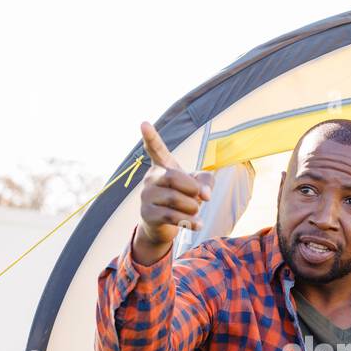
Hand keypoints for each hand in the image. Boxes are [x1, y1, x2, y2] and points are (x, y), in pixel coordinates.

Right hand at [133, 121, 215, 263]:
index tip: (143, 124)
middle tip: (202, 197)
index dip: (150, 137)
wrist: (162, 226)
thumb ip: (206, 181)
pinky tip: (198, 225)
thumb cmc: (182, 200)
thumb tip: (204, 195)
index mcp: (162, 167)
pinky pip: (171, 216)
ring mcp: (146, 196)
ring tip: (195, 210)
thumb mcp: (198, 186)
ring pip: (173, 198)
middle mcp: (151, 178)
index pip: (156, 149)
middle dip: (192, 188)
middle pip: (173, 177)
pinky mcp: (148, 215)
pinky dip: (189, 221)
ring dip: (192, 206)